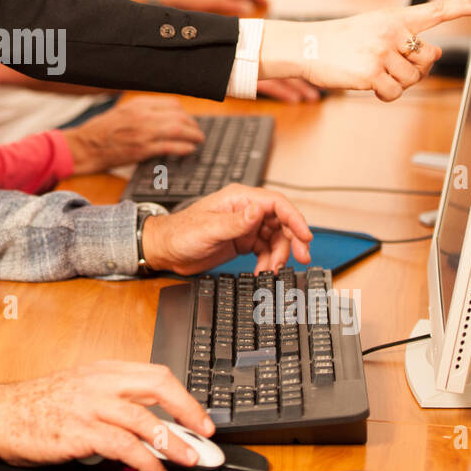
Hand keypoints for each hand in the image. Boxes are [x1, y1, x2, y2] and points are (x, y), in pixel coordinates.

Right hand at [0, 360, 215, 470]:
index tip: (199, 415)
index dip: (183, 395)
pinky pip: (123, 447)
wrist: (0, 414)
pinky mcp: (80, 431)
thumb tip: (149, 426)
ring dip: (172, 442)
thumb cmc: (37, 404)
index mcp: (102, 369)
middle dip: (187, 411)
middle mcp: (99, 382)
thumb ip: (113, 401)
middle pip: (157, 386)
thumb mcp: (80, 390)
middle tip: (205, 434)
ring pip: (144, 420)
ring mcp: (90, 405)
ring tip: (189, 460)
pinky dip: (146, 462)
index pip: (155, 373)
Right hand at [62, 95, 203, 174]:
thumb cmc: (101, 131)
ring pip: (178, 130)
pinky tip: (189, 149)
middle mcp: (142, 115)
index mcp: (138, 104)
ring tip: (198, 140)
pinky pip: (170, 146)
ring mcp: (143, 132)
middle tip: (197, 132)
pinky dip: (183, 148)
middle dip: (193, 125)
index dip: (185, 113)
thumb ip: (142, 111)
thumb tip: (165, 116)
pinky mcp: (142, 149)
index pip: (172, 104)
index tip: (188, 120)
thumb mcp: (122, 112)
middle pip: (179, 116)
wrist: (84, 146)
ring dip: (193, 136)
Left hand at [141, 184, 312, 274]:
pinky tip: (262, 271)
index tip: (305, 236)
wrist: (165, 250)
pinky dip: (268, 261)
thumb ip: (236, 222)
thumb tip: (259, 210)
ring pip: (275, 238)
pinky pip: (265, 249)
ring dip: (278, 255)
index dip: (294, 218)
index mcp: (238, 199)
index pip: (276, 203)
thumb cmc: (180, 234)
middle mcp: (245, 210)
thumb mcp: (208, 229)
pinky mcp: (242, 241)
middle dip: (292, 240)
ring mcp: (245, 226)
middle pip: (280, 222)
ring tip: (270, 270)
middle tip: (300, 258)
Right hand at [260, 0, 470, 100]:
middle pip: (428, 58)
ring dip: (397, 84)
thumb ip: (404, 39)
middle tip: (393, 67)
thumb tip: (433, 57)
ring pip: (412, 79)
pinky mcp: (371, 71)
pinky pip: (394, 93)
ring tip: (375, 74)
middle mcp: (392, 31)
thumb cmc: (340, 40)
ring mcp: (382, 51)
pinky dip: (385, 95)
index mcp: (395, 17)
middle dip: (415, 69)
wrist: (308, 46)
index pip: (435, 11)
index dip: (463, 8)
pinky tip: (370, 86)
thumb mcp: (373, 28)